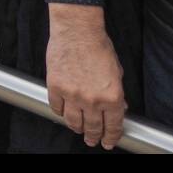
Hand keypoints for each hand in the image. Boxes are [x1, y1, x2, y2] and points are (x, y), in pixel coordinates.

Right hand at [46, 4, 125, 148]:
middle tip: (92, 140)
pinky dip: (60, 112)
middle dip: (93, 137)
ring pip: (73, 122)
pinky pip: (56, 107)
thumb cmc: (98, 47)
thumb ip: (116, 93)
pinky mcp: (55, 86)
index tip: (108, 142)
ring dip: (77, 128)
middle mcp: (92, 99)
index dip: (111, 137)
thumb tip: (117, 108)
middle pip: (93, 127)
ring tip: (78, 129)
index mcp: (112, 96)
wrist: (77, 30)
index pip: (113, 126)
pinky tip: (63, 112)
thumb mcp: (116, 72)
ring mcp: (72, 94)